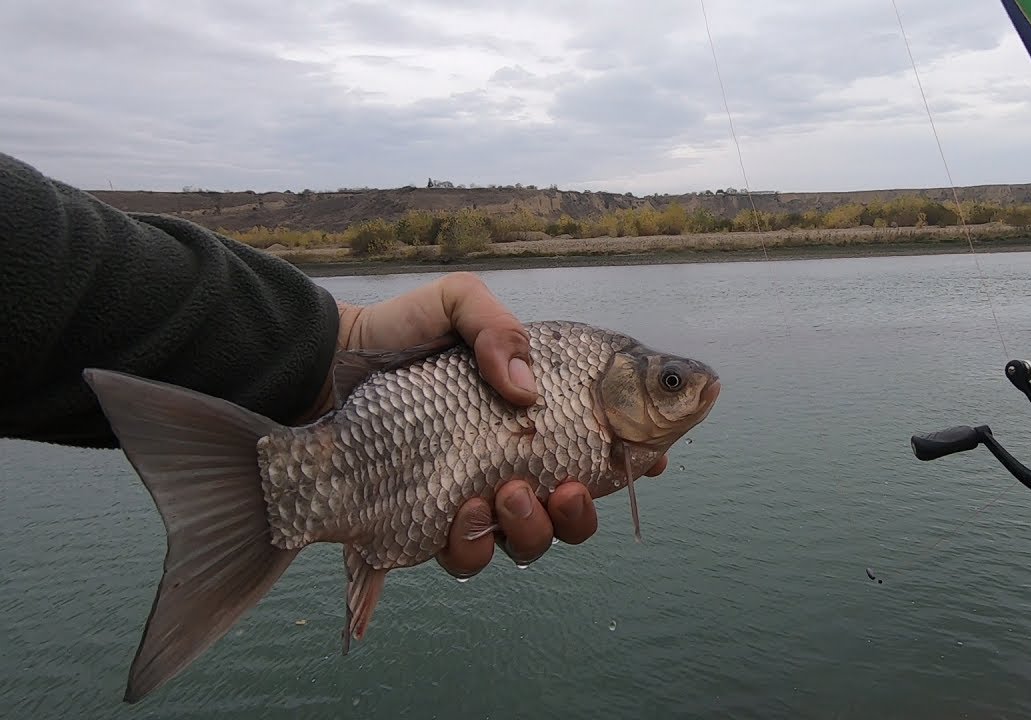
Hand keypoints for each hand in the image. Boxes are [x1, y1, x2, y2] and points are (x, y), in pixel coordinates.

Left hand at [318, 272, 667, 578]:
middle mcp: (517, 462)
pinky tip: (460, 512)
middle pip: (576, 513)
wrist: (324, 367)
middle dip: (581, 514)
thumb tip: (524, 390)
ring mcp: (478, 498)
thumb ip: (498, 327)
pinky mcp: (433, 526)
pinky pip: (470, 558)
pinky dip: (474, 545)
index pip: (605, 446)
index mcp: (538, 413)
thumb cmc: (400, 332)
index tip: (650, 462)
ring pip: (532, 544)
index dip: (637, 462)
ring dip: (533, 530)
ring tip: (503, 494)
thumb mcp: (458, 303)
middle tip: (561, 487)